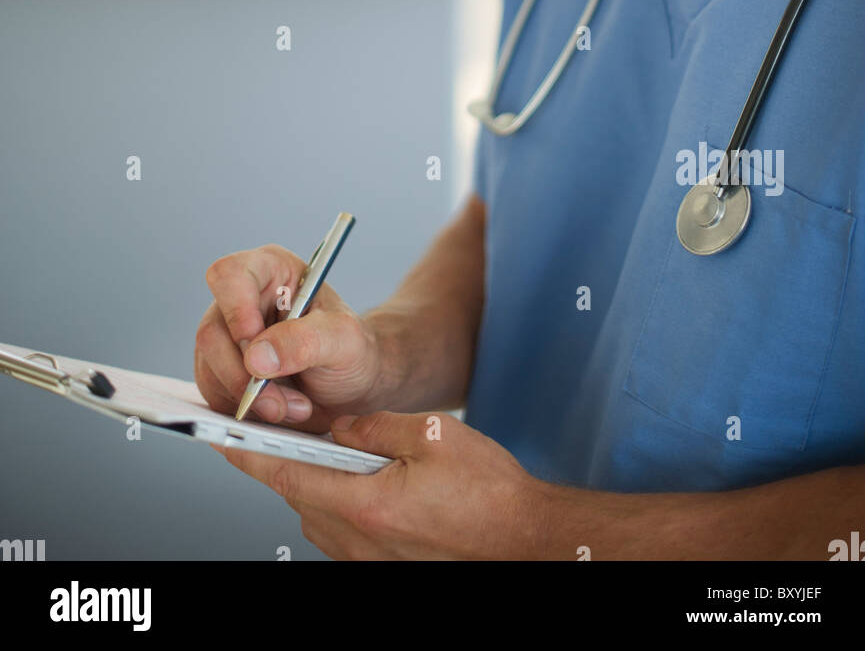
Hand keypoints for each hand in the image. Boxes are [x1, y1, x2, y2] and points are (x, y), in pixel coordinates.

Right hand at [195, 243, 384, 430]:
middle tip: (280, 403)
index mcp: (271, 271)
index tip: (256, 349)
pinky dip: (242, 411)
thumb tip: (256, 357)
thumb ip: (305, 341)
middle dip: (245, 378)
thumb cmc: (351, 350)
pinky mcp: (221, 370)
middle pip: (212, 332)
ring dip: (248, 400)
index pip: (230, 275)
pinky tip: (276, 412)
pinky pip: (212, 393)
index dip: (236, 311)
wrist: (351, 387)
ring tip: (292, 407)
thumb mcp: (344, 340)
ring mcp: (227, 336)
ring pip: (209, 368)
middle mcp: (242, 299)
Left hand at [215, 410, 539, 560]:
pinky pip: (341, 526)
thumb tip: (338, 425)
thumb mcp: (432, 435)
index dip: (246, 451)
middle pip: (298, 490)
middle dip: (290, 456)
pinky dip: (340, 498)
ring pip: (317, 509)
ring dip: (319, 478)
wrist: (523, 540)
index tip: (217, 433)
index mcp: (364, 504)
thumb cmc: (488, 492)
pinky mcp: (378, 565)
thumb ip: (374, 425)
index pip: (285, 472)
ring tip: (341, 449)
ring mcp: (365, 558)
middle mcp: (355, 539)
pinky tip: (366, 478)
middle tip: (289, 422)